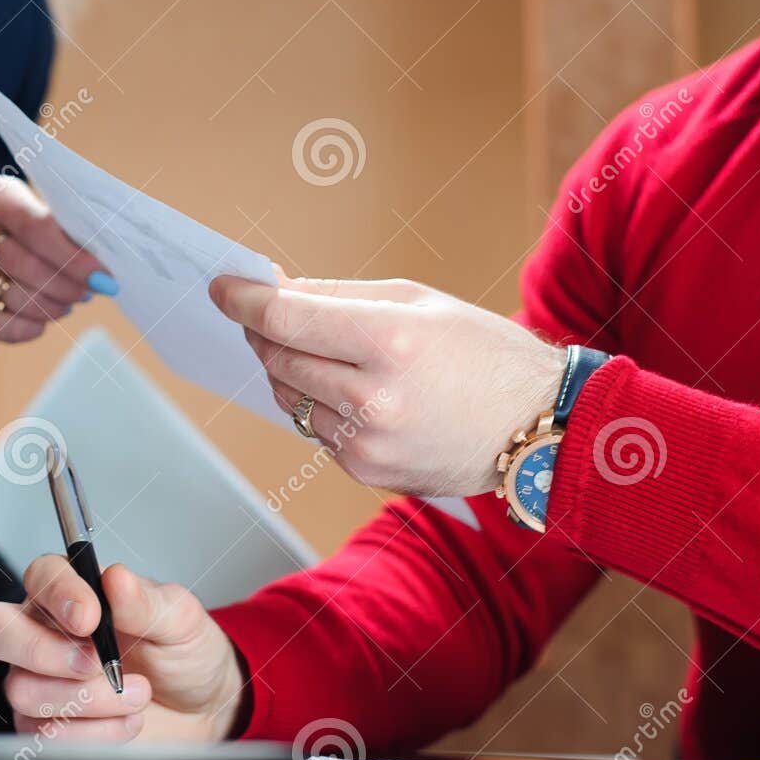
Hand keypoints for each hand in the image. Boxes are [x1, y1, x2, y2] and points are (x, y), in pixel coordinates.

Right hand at [0, 174, 114, 342]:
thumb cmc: (24, 230)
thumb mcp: (42, 213)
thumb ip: (70, 231)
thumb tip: (105, 268)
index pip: (35, 226)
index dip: (73, 257)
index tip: (104, 276)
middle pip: (25, 264)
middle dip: (66, 285)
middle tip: (89, 291)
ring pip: (14, 296)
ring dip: (51, 307)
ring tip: (67, 302)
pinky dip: (25, 328)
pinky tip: (41, 322)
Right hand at [0, 555, 244, 741]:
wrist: (201, 710)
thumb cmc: (183, 654)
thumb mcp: (179, 619)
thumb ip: (146, 600)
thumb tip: (116, 577)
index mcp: (72, 593)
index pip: (40, 576)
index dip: (57, 594)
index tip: (90, 616)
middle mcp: (45, 632)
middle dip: (42, 650)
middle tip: (95, 663)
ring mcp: (39, 681)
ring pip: (22, 689)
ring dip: (86, 699)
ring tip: (137, 693)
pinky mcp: (47, 726)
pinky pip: (44, 734)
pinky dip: (94, 732)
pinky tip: (126, 720)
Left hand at [209, 275, 566, 497]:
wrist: (538, 427)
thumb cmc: (482, 353)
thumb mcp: (417, 302)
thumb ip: (337, 296)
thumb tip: (272, 289)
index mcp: (390, 342)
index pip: (286, 319)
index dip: (244, 301)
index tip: (221, 288)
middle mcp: (374, 398)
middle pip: (279, 360)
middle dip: (262, 333)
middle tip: (261, 314)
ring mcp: (368, 442)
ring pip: (290, 398)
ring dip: (287, 370)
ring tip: (311, 349)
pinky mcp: (366, 471)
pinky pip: (316, 430)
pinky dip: (318, 405)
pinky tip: (348, 390)